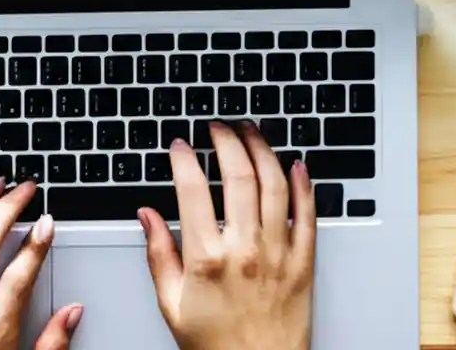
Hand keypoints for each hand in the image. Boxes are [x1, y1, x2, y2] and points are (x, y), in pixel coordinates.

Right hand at [138, 121, 316, 349]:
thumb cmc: (215, 345)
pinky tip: (295, 164)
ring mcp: (278, 253)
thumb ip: (158, 254)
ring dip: (263, 150)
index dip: (184, 159)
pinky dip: (303, 184)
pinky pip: (308, 213)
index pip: (192, 190)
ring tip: (251, 133)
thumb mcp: (171, 303)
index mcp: (206, 259)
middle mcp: (244, 250)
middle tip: (217, 127)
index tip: (180, 145)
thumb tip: (147, 215)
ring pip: (275, 184)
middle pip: (238, 175)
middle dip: (226, 140)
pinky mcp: (303, 262)